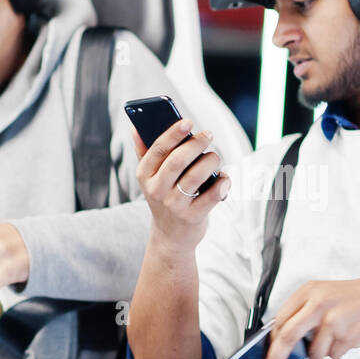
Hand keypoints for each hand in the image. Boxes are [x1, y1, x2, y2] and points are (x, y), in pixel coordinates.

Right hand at [132, 118, 229, 248]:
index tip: (188, 122)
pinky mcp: (192, 217)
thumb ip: (145, 152)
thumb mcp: (151, 178)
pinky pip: (213, 195)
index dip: (173, 133)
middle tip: (208, 135)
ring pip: (197, 175)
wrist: (171, 236)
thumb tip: (135, 127)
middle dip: (196, 144)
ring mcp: (174, 205)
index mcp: (145, 175)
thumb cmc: (164, 198)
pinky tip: (224, 177)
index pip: (158, 149)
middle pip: (177, 160)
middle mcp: (156, 190)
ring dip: (211, 161)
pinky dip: (223, 182)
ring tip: (215, 157)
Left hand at [263, 277, 359, 358]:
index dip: (272, 341)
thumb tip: (288, 340)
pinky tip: (348, 340)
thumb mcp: (328, 295)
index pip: (280, 318)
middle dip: (277, 357)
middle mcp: (318, 303)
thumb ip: (307, 313)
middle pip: (287, 336)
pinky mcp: (346, 335)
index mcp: (310, 290)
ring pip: (313, 351)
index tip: (267, 355)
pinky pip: (333, 355)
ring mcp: (332, 320)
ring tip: (329, 353)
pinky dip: (338, 353)